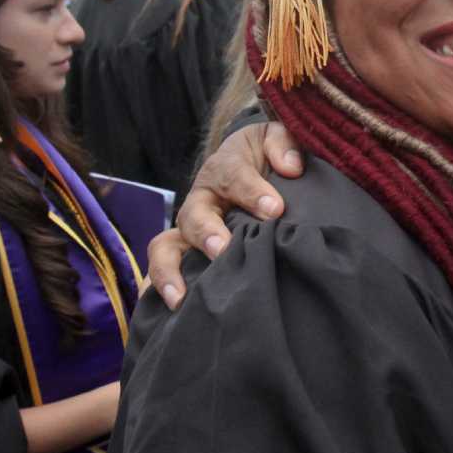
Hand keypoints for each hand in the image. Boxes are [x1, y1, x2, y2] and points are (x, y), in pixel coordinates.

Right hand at [147, 122, 306, 306]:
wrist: (251, 166)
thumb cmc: (266, 157)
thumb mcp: (274, 138)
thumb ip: (283, 144)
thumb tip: (291, 167)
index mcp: (224, 169)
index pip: (233, 176)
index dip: (252, 192)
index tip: (275, 210)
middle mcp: (201, 201)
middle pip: (194, 216)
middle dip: (207, 234)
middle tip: (223, 250)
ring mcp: (189, 231)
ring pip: (166, 248)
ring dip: (170, 272)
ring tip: (182, 298)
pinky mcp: (185, 255)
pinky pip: (163, 272)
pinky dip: (161, 290)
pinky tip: (173, 314)